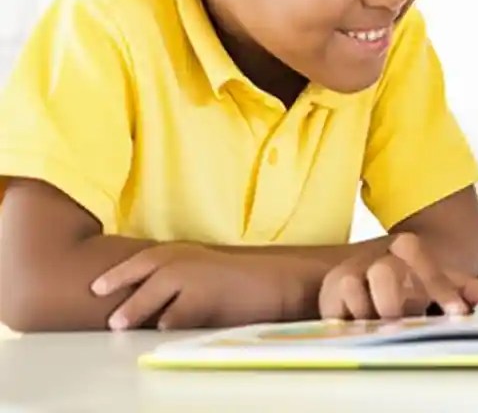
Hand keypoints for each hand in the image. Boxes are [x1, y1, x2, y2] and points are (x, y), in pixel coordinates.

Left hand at [92, 243, 309, 330]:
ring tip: (119, 325)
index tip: (97, 287)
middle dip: (121, 290)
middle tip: (107, 314)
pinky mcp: (205, 296)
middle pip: (143, 273)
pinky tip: (162, 330)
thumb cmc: (241, 282)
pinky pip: (176, 315)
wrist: (277, 284)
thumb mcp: (204, 269)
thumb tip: (144, 298)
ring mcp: (195, 275)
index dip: (118, 273)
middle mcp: (187, 259)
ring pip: (154, 294)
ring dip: (136, 309)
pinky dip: (166, 322)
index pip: (143, 259)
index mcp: (185, 251)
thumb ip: (177, 277)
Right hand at [319, 233, 477, 320]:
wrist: (385, 272)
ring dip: (370, 313)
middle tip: (410, 325)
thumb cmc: (423, 283)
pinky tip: (364, 336)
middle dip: (399, 301)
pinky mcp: (329, 296)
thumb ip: (477, 294)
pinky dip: (346, 324)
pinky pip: (331, 309)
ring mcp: (349, 273)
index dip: (441, 289)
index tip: (457, 315)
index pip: (422, 261)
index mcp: (408, 248)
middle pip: (384, 271)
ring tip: (388, 332)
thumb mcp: (453, 282)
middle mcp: (377, 257)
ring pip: (350, 286)